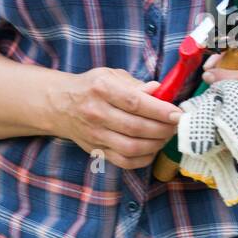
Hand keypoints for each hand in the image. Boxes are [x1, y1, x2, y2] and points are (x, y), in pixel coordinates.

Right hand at [50, 67, 180, 167]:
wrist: (60, 105)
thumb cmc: (92, 87)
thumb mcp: (112, 76)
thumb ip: (137, 85)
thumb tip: (159, 91)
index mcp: (102, 88)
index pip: (135, 102)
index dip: (160, 110)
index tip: (177, 114)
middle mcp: (96, 112)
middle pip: (136, 127)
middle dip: (162, 129)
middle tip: (176, 126)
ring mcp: (95, 134)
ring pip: (131, 147)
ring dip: (155, 144)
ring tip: (166, 136)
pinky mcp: (96, 150)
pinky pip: (124, 161)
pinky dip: (143, 158)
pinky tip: (152, 148)